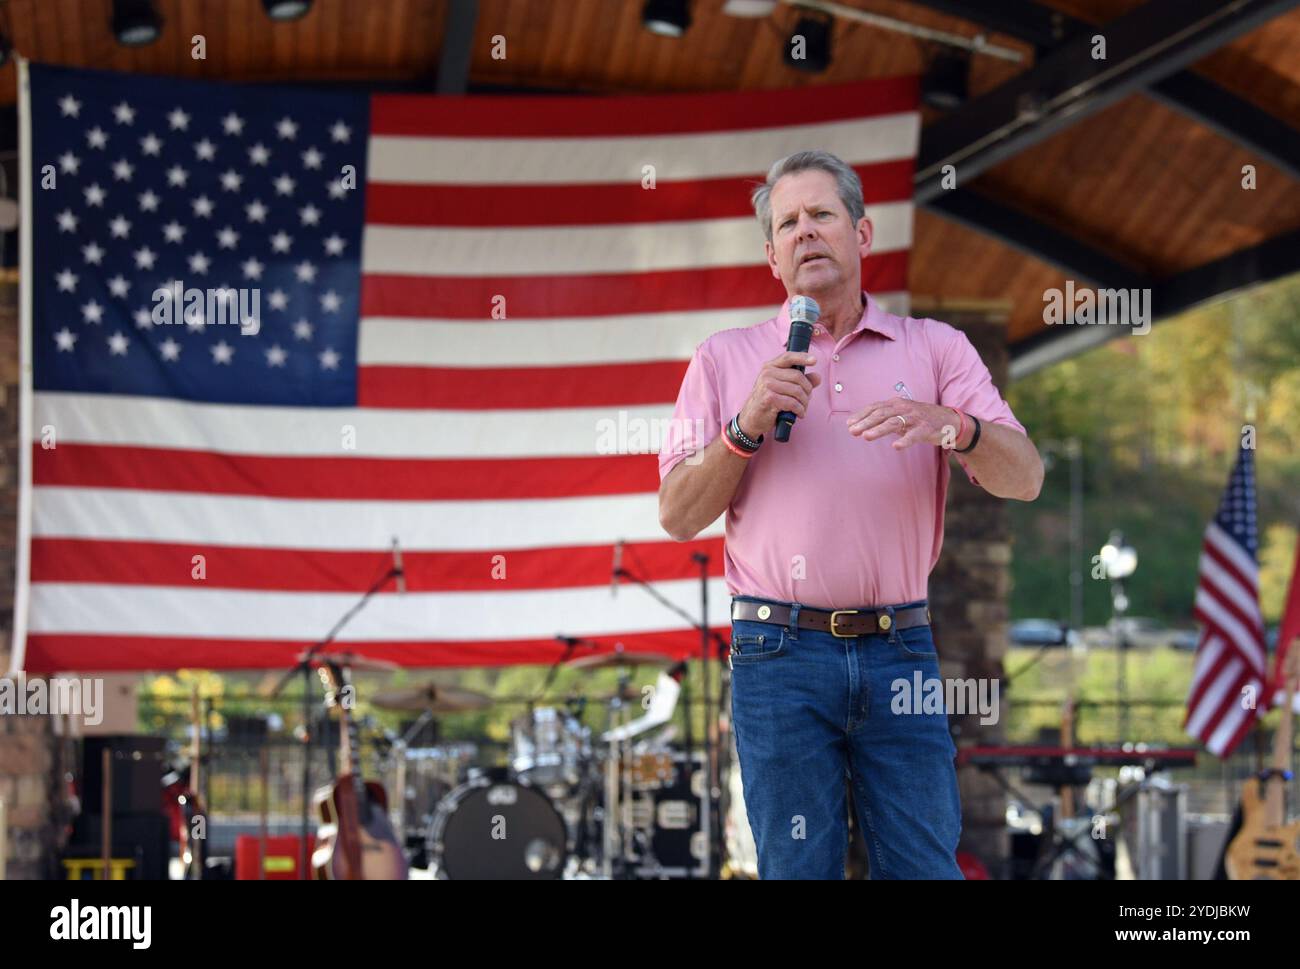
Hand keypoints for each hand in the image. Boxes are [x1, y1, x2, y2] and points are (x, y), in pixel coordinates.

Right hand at [737, 350, 821, 437]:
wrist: (751, 418)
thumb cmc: (768, 401)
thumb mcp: (783, 388)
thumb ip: (801, 381)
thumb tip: (817, 377)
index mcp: (770, 367)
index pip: (788, 357)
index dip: (802, 357)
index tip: (814, 361)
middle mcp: (767, 373)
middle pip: (797, 377)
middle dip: (807, 390)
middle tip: (807, 400)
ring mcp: (767, 385)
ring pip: (797, 391)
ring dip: (804, 402)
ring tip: (803, 408)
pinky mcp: (769, 398)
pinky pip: (792, 402)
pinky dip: (799, 410)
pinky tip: (799, 414)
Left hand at [847, 399, 962, 450]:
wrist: (948, 419)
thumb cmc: (920, 418)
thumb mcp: (901, 414)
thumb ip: (885, 419)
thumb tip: (862, 426)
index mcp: (896, 404)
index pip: (875, 407)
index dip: (861, 415)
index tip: (849, 424)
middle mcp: (904, 408)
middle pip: (881, 414)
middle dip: (865, 422)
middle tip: (852, 431)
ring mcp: (915, 418)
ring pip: (894, 423)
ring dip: (879, 430)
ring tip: (866, 436)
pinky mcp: (926, 429)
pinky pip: (914, 435)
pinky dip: (905, 441)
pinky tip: (896, 447)